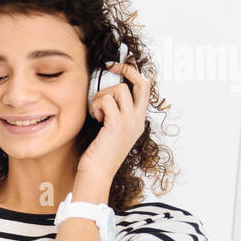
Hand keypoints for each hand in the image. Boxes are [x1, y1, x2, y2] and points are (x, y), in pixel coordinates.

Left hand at [78, 61, 149, 180]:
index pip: (144, 89)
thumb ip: (115, 115)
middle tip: (111, 67)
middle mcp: (137, 120)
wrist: (97, 173)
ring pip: (119, 90)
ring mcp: (129, 122)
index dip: (134, 74)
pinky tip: (96, 118)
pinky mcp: (116, 125)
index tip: (119, 67)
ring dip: (103, 96)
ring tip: (97, 112)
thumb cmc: (100, 154)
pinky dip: (97, 106)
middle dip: (126, 70)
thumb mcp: (112, 132)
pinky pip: (107, 101)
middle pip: (141, 83)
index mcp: (138, 121)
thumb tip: (107, 97)